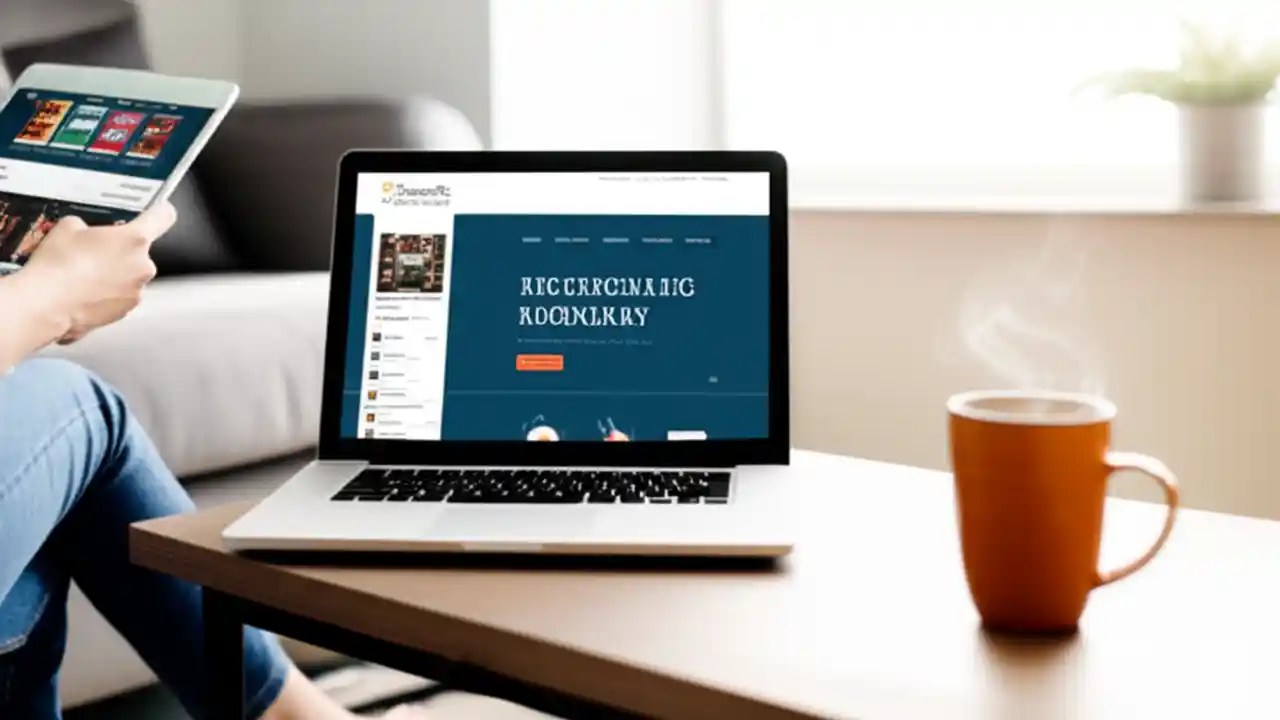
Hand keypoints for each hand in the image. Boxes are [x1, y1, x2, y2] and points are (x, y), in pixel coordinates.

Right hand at [23, 203, 176, 342]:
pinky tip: (84, 291)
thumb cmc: (59, 265)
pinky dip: (106, 294)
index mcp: (135, 239)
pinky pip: (120, 296)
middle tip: (94, 251)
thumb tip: (86, 231)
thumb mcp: (68, 226)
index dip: (158, 211)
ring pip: (129, 276)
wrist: (47, 304)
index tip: (156, 211)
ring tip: (84, 274)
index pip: (163, 216)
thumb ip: (88, 225)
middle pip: (140, 251)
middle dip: (120, 251)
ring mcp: (136, 291)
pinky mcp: (125, 311)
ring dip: (114, 274)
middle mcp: (143, 266)